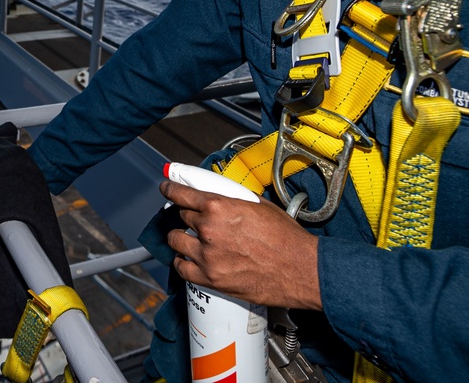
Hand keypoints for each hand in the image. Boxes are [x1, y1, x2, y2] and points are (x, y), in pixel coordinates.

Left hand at [160, 179, 321, 309]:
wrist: (301, 269)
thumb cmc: (286, 239)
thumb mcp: (258, 205)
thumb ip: (233, 200)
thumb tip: (222, 196)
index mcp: (218, 207)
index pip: (181, 194)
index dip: (170, 190)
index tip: (167, 189)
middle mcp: (208, 229)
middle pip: (181, 217)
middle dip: (188, 216)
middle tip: (196, 219)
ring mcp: (207, 256)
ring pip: (176, 241)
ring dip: (181, 238)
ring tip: (191, 240)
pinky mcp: (211, 278)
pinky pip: (182, 268)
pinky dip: (183, 262)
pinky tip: (189, 259)